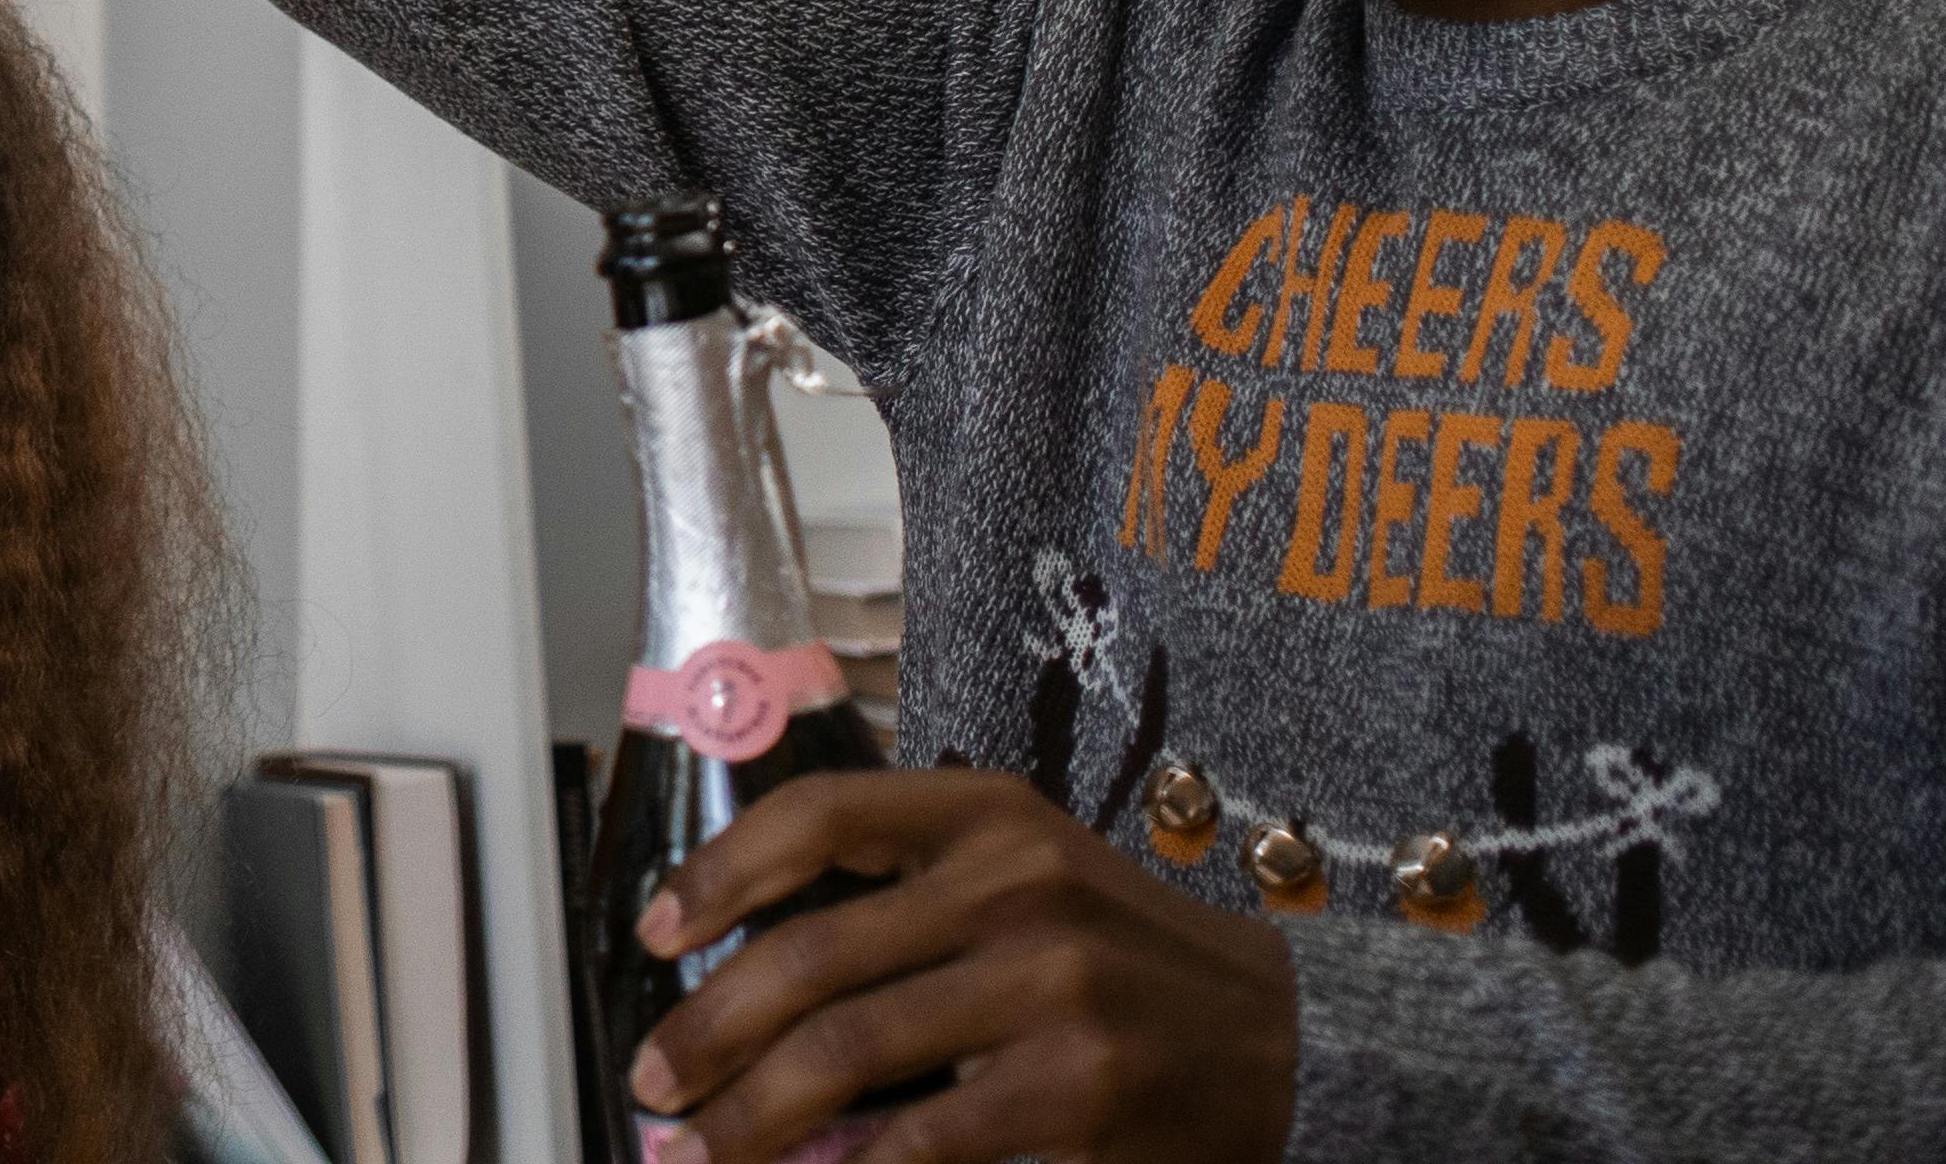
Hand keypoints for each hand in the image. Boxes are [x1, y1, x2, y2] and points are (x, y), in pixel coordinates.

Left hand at [629, 772, 1295, 1163]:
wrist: (1293, 1040)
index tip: (653, 933)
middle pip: (808, 956)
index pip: (817, 815)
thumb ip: (904, 901)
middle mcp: (1015, 883)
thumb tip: (743, 980)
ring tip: (696, 1151)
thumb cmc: (1127, 961)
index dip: (716, 873)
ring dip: (749, 1116)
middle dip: (708, 1031)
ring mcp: (1051, 986)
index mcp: (989, 814)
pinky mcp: (1079, 1087)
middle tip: (652, 1081)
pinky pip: (921, 1140)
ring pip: (844, 1053)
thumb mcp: (1029, 877)